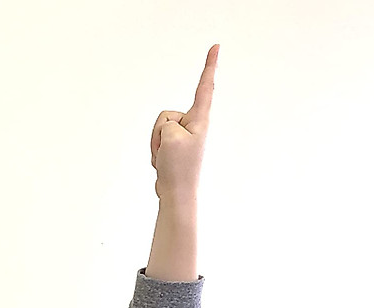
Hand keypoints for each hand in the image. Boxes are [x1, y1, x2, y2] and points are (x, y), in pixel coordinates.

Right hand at [151, 43, 218, 198]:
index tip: (217, 46)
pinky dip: (156, 152)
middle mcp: (194, 126)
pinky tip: (165, 163)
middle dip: (159, 133)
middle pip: (166, 115)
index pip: (205, 87)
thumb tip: (167, 130)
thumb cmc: (178, 168)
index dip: (210, 66)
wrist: (176, 194)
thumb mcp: (170, 136)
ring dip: (157, 145)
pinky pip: (158, 141)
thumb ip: (167, 122)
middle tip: (168, 152)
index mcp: (199, 120)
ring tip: (167, 159)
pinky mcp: (175, 146)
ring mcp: (183, 137)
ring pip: (159, 129)